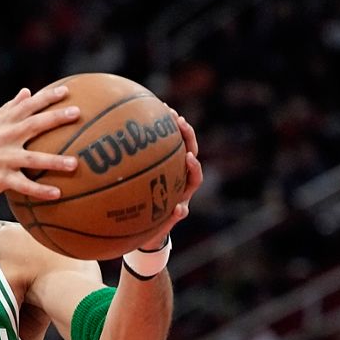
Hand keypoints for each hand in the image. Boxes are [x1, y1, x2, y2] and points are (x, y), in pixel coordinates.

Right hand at [0, 85, 80, 209]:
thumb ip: (9, 109)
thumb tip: (27, 91)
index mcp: (2, 124)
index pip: (26, 106)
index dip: (46, 97)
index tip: (67, 91)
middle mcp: (2, 138)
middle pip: (33, 125)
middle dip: (55, 118)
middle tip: (77, 113)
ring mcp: (2, 159)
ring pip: (32, 159)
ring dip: (54, 161)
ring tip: (74, 164)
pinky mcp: (0, 179)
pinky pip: (23, 186)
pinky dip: (40, 190)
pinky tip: (57, 193)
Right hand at [141, 108, 203, 248]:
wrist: (147, 228)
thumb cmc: (154, 230)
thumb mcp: (161, 228)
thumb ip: (171, 220)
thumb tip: (180, 210)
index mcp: (185, 191)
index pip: (195, 176)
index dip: (194, 166)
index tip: (189, 157)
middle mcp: (181, 177)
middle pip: (190, 151)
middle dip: (186, 136)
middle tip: (179, 121)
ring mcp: (169, 168)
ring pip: (175, 145)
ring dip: (172, 127)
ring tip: (165, 109)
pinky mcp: (157, 164)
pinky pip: (157, 145)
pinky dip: (153, 132)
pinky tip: (144, 116)